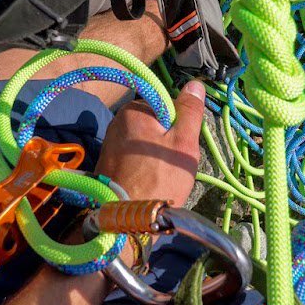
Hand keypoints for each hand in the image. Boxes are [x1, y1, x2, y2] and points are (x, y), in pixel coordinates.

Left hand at [96, 80, 206, 203]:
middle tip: (173, 165)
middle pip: (156, 125)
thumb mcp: (183, 143)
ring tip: (161, 178)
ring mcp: (110, 144)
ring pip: (147, 144)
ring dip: (158, 157)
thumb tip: (195, 84)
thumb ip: (189, 112)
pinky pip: (135, 159)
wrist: (126, 219)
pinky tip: (149, 184)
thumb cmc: (158, 179)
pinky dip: (146, 169)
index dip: (180, 125)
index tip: (181, 145)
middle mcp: (116, 122)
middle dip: (169, 142)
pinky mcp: (108, 164)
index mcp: (133, 110)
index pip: (167, 106)